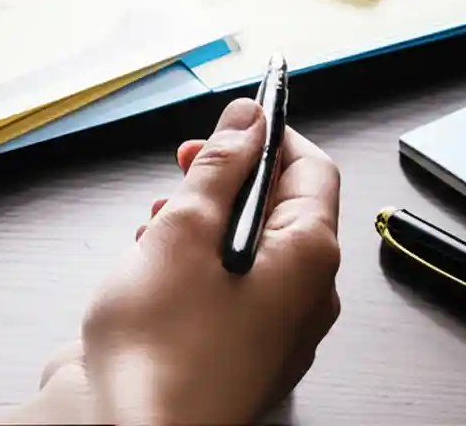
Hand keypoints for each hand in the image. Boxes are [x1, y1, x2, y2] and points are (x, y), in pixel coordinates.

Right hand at [14, 98, 340, 424]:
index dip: (272, 132)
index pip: (311, 168)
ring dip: (202, 222)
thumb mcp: (182, 231)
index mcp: (308, 258)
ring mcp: (274, 330)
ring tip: (156, 225)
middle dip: (226, 179)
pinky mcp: (239, 351)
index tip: (235, 114)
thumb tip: (245, 122)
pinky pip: (230, 288)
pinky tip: (154, 270)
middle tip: (184, 167)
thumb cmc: (162, 351)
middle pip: (279, 208)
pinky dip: (195, 266)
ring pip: (248, 248)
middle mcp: (303, 296)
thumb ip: (217, 169)